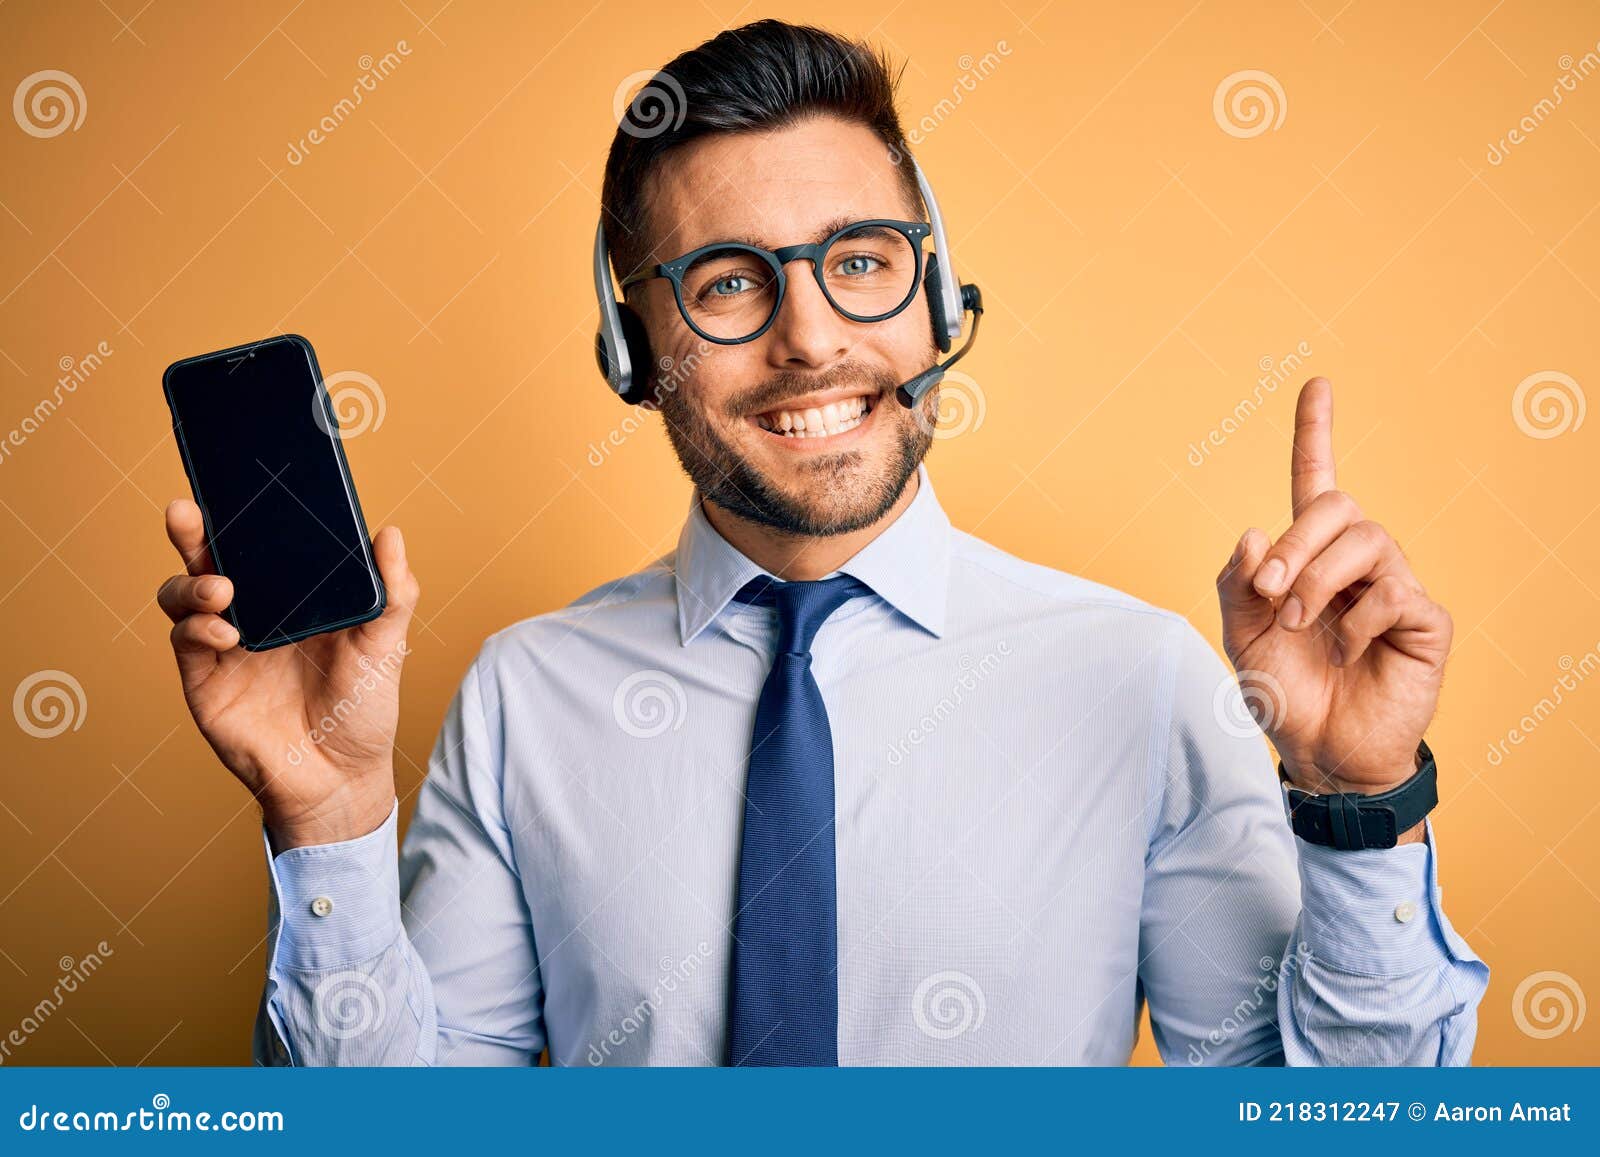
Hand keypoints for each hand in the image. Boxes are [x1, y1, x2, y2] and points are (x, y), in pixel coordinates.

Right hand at [156, 499, 419, 850]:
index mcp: (295, 594)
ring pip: (184, 593)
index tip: (233, 482)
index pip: (261, 542)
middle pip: (210, 557)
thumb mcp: (386, 646)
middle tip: (188, 511)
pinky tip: (225, 632)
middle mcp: (255, 610)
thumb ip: (391, 592)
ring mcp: (225, 643)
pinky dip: (197, 627)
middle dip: (193, 530)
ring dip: (193, 581)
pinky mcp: (205, 678)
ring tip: (223, 589)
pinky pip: (186, 639)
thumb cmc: (364, 709)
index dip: (242, 513)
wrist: (340, 778)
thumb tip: (390, 534)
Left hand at [1215, 378, 1450, 817]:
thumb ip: (1235, 584)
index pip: (1316, 481)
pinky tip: (1346, 653)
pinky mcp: (1423, 619)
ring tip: (1299, 623)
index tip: (1317, 384)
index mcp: (1309, 556)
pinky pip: (1392, 592)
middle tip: (1270, 594)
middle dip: (1296, 543)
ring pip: (1366, 539)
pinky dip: (1355, 622)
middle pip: (1338, 506)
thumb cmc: (1285, 692)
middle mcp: (1356, 561)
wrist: (1321, 755)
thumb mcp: (1240, 637)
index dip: (1316, 432)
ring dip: (1318, 579)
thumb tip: (1254, 534)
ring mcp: (1394, 586)